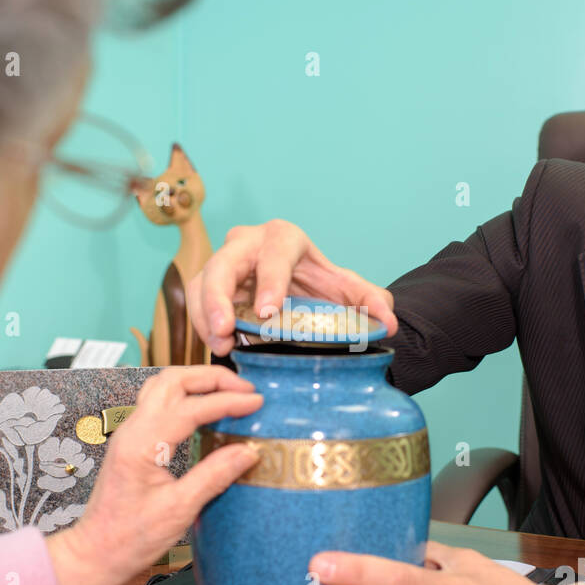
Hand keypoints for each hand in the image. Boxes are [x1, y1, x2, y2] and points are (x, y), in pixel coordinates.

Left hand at [46, 365, 261, 584]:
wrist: (95, 553)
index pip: (191, 407)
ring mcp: (130, 433)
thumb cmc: (129, 538)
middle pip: (173, 380)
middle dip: (212, 378)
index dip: (227, 401)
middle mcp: (132, 431)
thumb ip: (214, 476)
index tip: (256, 403)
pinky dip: (186, 396)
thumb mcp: (179, 510)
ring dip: (197, 382)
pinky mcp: (133, 442)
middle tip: (245, 389)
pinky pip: (159, 403)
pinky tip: (206, 411)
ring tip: (229, 393)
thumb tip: (247, 451)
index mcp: (142, 445)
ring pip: (163, 386)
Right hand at [186, 219, 398, 355]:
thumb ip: (372, 303)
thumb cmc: (321, 286)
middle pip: (224, 263)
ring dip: (204, 315)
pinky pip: (196, 300)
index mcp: (284, 238)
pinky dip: (201, 323)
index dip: (271, 282)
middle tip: (224, 329)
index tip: (269, 312)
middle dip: (219, 296)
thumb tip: (388, 322)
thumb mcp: (349, 292)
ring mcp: (224, 262)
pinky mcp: (208, 285)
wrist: (304, 291)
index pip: (275, 255)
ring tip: (219, 345)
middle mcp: (248, 243)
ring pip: (201, 282)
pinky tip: (217, 346)